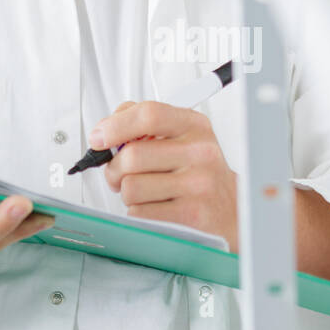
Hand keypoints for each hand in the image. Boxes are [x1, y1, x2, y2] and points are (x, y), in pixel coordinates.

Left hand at [92, 101, 238, 251]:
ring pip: (131, 187)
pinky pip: (139, 213)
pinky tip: (155, 208)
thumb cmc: (198, 173)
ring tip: (144, 193)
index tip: (99, 138)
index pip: (149, 115)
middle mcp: (200, 152)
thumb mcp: (181, 137)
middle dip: (115, 169)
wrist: (230, 210)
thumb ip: (143, 125)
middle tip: (120, 174)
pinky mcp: (191, 215)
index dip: (116, 125)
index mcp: (194, 126)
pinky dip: (138, 213)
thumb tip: (105, 131)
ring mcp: (197, 184)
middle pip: (133, 155)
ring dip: (127, 194)